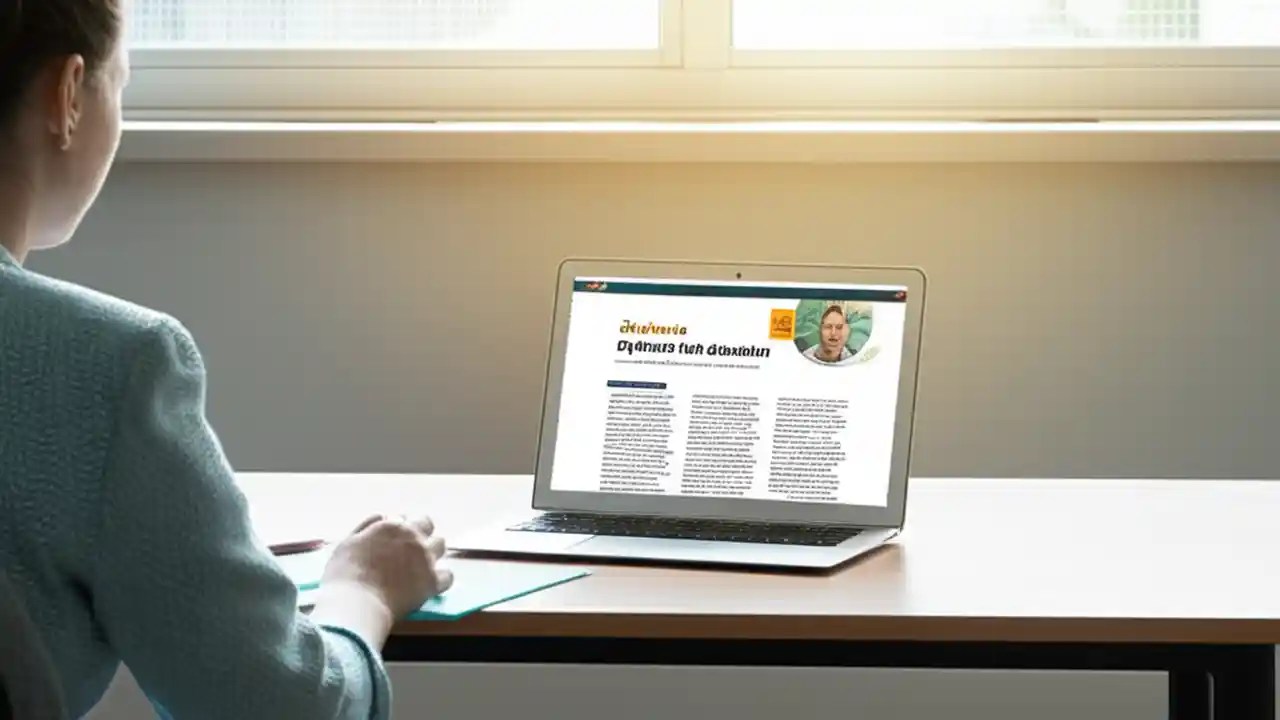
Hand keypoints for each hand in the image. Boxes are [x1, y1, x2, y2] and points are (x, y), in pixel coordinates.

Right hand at [310, 514, 452, 648]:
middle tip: (409, 549)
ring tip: (420, 564)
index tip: (394, 539)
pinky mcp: (432, 582)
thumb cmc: (345, 574)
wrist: (356, 604)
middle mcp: (413, 538)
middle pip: (427, 525)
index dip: (400, 528)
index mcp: (393, 526)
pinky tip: (430, 584)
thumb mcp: (349, 542)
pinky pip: (448, 575)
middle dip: (419, 533)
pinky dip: (441, 578)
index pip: (406, 519)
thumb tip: (382, 516)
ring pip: (440, 544)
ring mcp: (425, 559)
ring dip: (431, 550)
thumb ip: (367, 526)